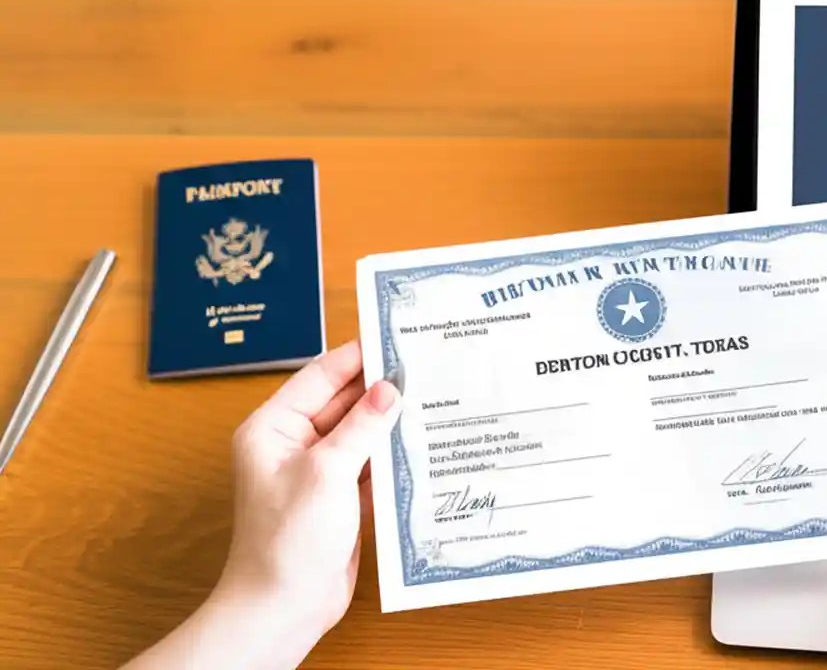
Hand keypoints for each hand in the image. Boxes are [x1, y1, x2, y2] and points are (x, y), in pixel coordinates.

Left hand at [125, 341, 401, 669]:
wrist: (283, 607)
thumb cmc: (286, 541)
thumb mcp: (327, 472)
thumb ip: (361, 427)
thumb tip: (390, 390)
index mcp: (273, 427)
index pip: (320, 376)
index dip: (358, 357)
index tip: (395, 339)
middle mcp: (293, 444)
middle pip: (344, 403)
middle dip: (382, 390)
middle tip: (426, 369)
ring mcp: (318, 472)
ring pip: (361, 434)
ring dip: (392, 423)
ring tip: (434, 401)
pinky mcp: (339, 497)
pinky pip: (371, 465)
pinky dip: (394, 457)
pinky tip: (424, 444)